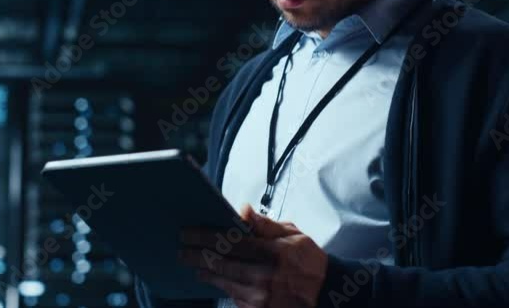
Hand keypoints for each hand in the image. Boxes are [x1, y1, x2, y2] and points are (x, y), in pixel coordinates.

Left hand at [178, 203, 327, 307]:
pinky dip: (221, 286)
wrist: (326, 294)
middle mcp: (263, 276)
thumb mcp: (294, 235)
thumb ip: (265, 224)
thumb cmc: (309, 261)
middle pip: (220, 264)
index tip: (187, 233)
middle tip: (182, 250)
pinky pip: (232, 297)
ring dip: (205, 272)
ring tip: (194, 264)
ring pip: (223, 282)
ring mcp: (260, 297)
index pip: (229, 242)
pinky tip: (214, 279)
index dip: (204, 237)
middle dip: (196, 256)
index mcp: (272, 253)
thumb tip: (242, 210)